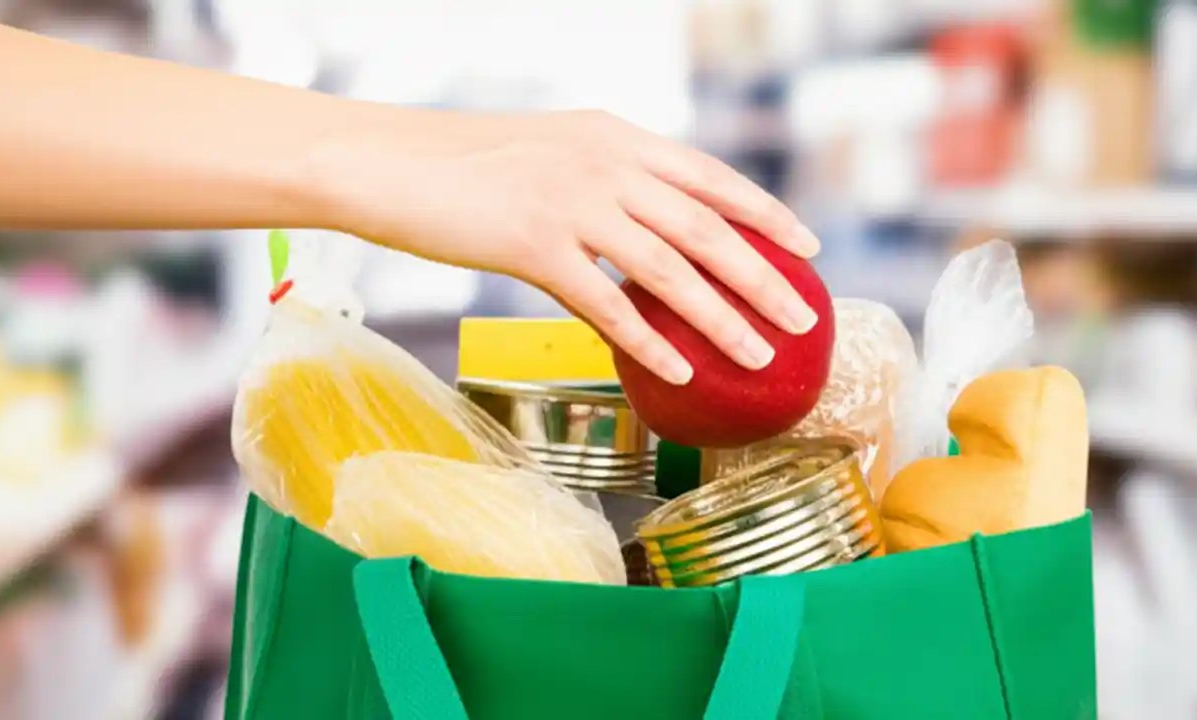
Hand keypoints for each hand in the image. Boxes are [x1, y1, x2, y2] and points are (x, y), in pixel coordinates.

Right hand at [308, 108, 821, 385]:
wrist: (389, 161)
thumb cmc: (467, 165)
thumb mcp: (552, 153)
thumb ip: (607, 180)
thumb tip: (650, 229)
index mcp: (616, 138)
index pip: (712, 177)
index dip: (766, 214)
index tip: (807, 247)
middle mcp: (606, 164)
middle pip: (707, 229)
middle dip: (765, 277)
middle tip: (804, 317)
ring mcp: (572, 203)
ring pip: (670, 272)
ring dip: (723, 319)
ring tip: (761, 356)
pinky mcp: (534, 246)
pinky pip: (607, 305)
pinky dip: (649, 343)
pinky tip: (679, 372)